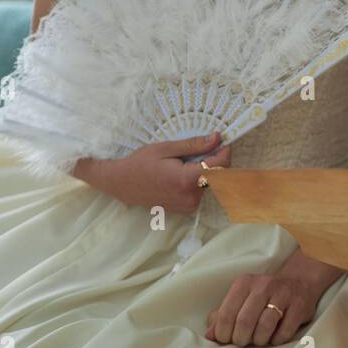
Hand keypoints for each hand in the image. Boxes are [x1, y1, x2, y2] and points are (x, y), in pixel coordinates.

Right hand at [86, 133, 229, 213]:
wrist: (122, 184)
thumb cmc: (141, 163)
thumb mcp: (166, 148)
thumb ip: (194, 145)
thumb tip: (216, 138)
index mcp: (186, 180)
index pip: (220, 167)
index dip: (225, 152)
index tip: (222, 140)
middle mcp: (191, 197)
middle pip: (218, 175)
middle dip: (215, 159)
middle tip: (205, 146)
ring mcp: (189, 205)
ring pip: (211, 183)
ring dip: (207, 169)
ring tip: (187, 161)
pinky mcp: (187, 209)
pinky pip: (202, 190)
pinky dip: (199, 179)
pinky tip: (184, 172)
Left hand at [205, 259, 329, 347]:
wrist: (299, 282)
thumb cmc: (264, 296)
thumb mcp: (241, 299)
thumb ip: (222, 315)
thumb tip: (209, 335)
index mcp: (244, 283)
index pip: (226, 314)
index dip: (223, 334)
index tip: (226, 340)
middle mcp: (263, 285)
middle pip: (244, 322)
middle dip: (240, 339)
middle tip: (242, 341)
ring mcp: (284, 294)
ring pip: (264, 327)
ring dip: (259, 340)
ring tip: (259, 339)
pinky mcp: (300, 306)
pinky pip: (284, 332)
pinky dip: (277, 340)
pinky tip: (275, 336)